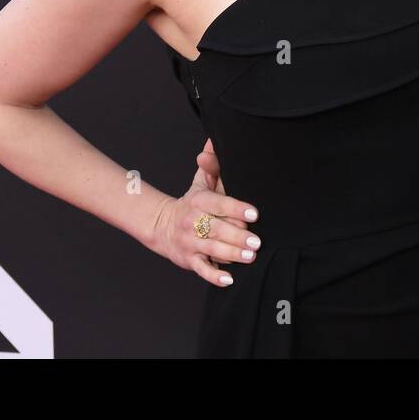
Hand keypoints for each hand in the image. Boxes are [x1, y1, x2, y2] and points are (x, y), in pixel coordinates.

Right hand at [149, 138, 259, 287]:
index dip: (236, 209)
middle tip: (257, 241)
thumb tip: (214, 140)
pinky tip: (229, 279)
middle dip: (237, 236)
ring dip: (232, 254)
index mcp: (198, 201)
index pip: (219, 204)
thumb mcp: (200, 183)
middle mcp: (192, 222)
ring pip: (212, 249)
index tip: (254, 214)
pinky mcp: (188, 260)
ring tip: (251, 256)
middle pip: (216, 229)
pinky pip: (202, 269)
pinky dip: (215, 275)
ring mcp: (190, 242)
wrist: (161, 225)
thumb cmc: (191, 203)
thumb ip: (212, 166)